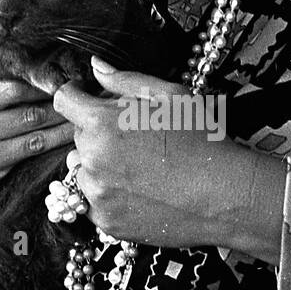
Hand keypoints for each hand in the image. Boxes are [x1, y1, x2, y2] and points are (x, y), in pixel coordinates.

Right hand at [0, 46, 73, 245]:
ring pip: (34, 117)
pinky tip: (74, 132)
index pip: (8, 61)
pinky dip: (58, 137)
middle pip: (24, 88)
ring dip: (64, 113)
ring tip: (85, 106)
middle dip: (56, 87)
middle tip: (83, 83)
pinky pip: (34, 144)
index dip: (41, 61)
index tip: (67, 60)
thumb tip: (21, 33)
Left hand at [52, 57, 286, 263]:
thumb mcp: (171, 96)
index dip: (77, 96)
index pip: (64, 101)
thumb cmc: (204, 141)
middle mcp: (92, 159)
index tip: (87, 99)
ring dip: (102, 166)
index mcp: (102, 123)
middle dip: (99, 133)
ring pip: (84, 171)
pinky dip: (111, 196)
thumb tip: (96, 67)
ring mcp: (97, 194)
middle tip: (137, 139)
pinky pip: (95, 202)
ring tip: (141, 168)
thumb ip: (126, 80)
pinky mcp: (106, 222)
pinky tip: (142, 190)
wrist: (226, 196)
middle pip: (78, 137)